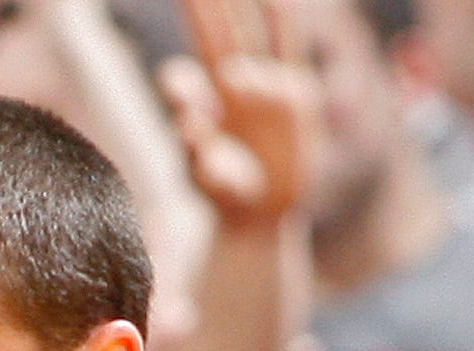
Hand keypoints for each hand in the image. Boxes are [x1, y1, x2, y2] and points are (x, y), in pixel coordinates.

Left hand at [159, 0, 315, 224]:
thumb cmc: (231, 195)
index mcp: (197, 106)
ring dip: (236, 5)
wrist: (263, 207)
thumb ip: (208, 164)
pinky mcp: (293, 87)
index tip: (190, 114)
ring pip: (244, 33)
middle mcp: (223, 83)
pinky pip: (286, 44)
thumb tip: (193, 126)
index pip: (181, 82)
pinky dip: (281, 20)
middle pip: (210, 37)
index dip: (182, 89)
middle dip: (200, 7)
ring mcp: (258, 79)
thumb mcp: (217, 188)